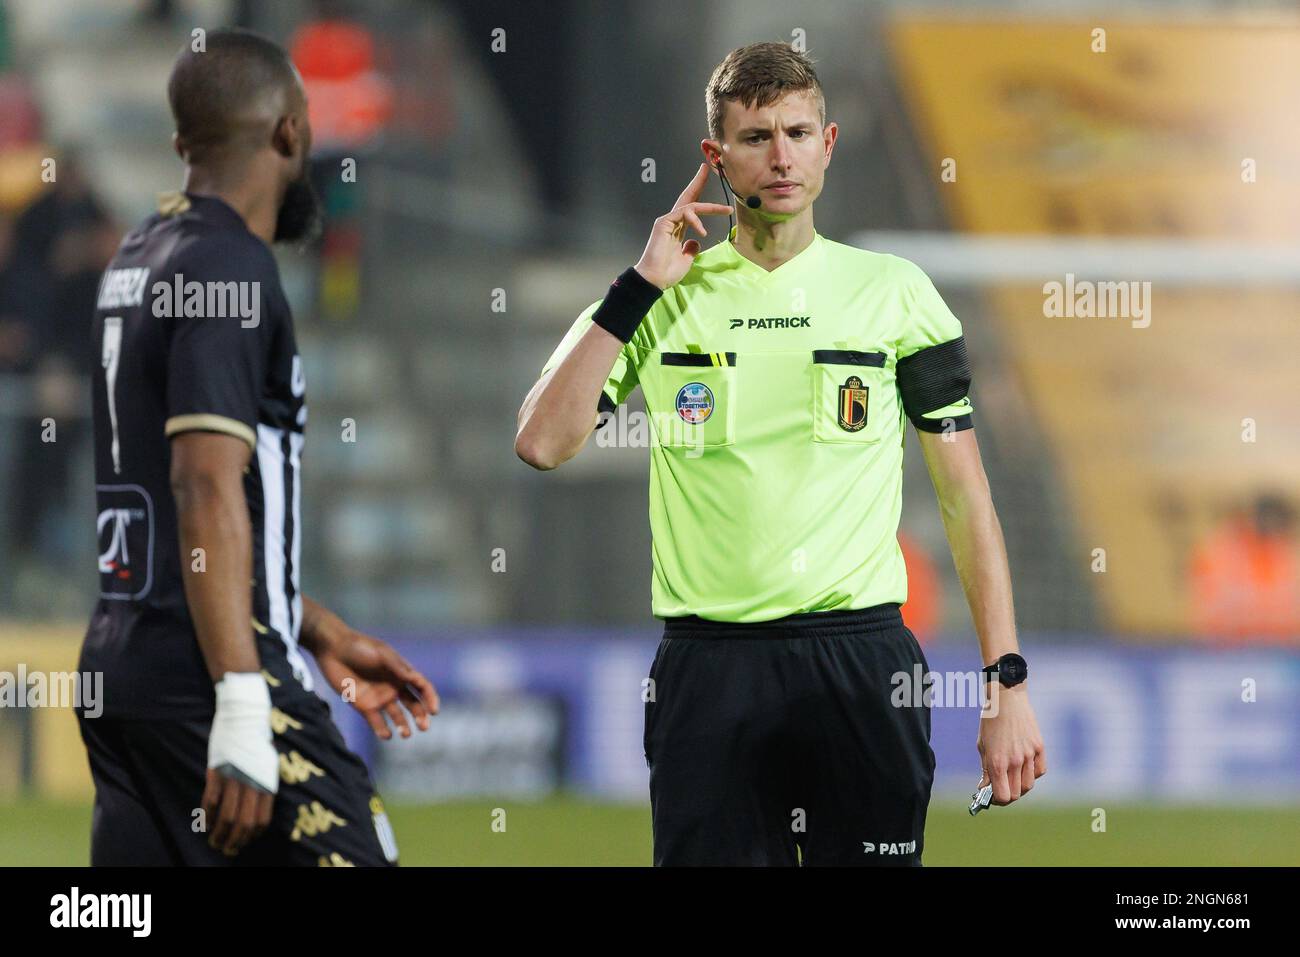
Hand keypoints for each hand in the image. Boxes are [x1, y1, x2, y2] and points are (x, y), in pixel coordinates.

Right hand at [203, 672, 276, 855]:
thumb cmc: (258, 739)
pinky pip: (211, 801)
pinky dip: (208, 816)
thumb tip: (259, 806)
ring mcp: (235, 778)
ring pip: (226, 817)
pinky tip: (205, 823)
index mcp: (268, 782)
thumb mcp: (269, 762)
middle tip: (226, 849)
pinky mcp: (218, 772)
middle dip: (234, 841)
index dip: (252, 835)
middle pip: (244, 823)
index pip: (262, 819)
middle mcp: (253, 783)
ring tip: (214, 841)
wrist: (245, 714)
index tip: (245, 842)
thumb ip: (264, 784)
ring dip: (219, 833)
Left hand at [316, 629, 439, 739]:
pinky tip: (386, 735)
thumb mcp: (381, 654)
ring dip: (403, 726)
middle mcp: (394, 687)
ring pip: (397, 716)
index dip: (431, 699)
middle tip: (424, 727)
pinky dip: (382, 730)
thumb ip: (397, 667)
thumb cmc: (360, 647)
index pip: (422, 688)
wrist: (333, 650)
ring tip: (405, 734)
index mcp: (402, 673)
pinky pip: (376, 722)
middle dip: (421, 716)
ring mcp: (379, 698)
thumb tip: (414, 678)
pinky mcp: (363, 706)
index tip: (434, 711)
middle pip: (413, 705)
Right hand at [634, 162, 733, 289]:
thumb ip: (691, 248)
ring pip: (691, 206)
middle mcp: (671, 221)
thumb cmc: (667, 272)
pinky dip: (696, 220)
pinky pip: (684, 214)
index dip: (698, 195)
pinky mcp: (664, 223)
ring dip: (711, 206)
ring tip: (726, 210)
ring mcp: (667, 221)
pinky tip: (703, 231)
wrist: (654, 279)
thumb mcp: (686, 259)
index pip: (690, 209)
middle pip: (686, 197)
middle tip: (705, 168)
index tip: (706, 180)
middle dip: (697, 182)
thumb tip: (696, 241)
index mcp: (677, 228)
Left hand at [975, 684, 1046, 804]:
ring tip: (1011, 779)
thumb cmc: (990, 721)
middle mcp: (1015, 761)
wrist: (1006, 699)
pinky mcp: (1040, 747)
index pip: (1003, 796)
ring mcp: (1029, 755)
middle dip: (1007, 796)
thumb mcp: (982, 746)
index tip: (991, 798)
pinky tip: (1024, 768)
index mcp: (997, 762)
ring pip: (1029, 785)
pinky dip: (1032, 774)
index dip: (997, 801)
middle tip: (1000, 790)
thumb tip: (984, 788)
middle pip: (1016, 794)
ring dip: (1019, 787)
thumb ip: (985, 770)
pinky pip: (1039, 771)